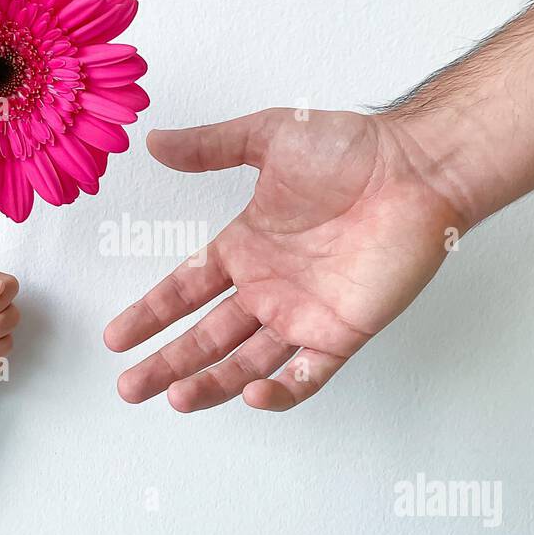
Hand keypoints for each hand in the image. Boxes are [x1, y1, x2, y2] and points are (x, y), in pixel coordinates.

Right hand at [104, 108, 466, 411]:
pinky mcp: (342, 332)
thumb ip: (210, 146)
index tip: (116, 337)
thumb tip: (154, 141)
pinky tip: (248, 394)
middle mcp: (269, 287)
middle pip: (206, 337)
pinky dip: (278, 392)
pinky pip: (306, 375)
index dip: (150, 314)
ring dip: (210, 383)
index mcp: (246, 247)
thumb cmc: (352, 149)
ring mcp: (304, 313)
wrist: (417, 169)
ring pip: (245, 363)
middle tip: (129, 388)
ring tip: (174, 398)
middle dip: (166, 364)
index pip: (185, 290)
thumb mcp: (269, 136)